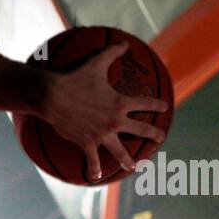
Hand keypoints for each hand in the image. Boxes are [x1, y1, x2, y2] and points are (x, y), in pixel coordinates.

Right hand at [40, 43, 167, 180]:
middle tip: (160, 137)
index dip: (157, 105)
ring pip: (120, 150)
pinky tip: (96, 175)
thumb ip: (112, 53)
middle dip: (153, 133)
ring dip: (128, 159)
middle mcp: (115, 120)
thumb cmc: (75, 78)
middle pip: (141, 129)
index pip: (145, 104)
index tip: (164, 107)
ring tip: (134, 165)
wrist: (54, 96)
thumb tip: (124, 43)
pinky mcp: (87, 142)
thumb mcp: (96, 63)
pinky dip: (94, 168)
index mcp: (121, 102)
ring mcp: (102, 134)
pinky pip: (92, 158)